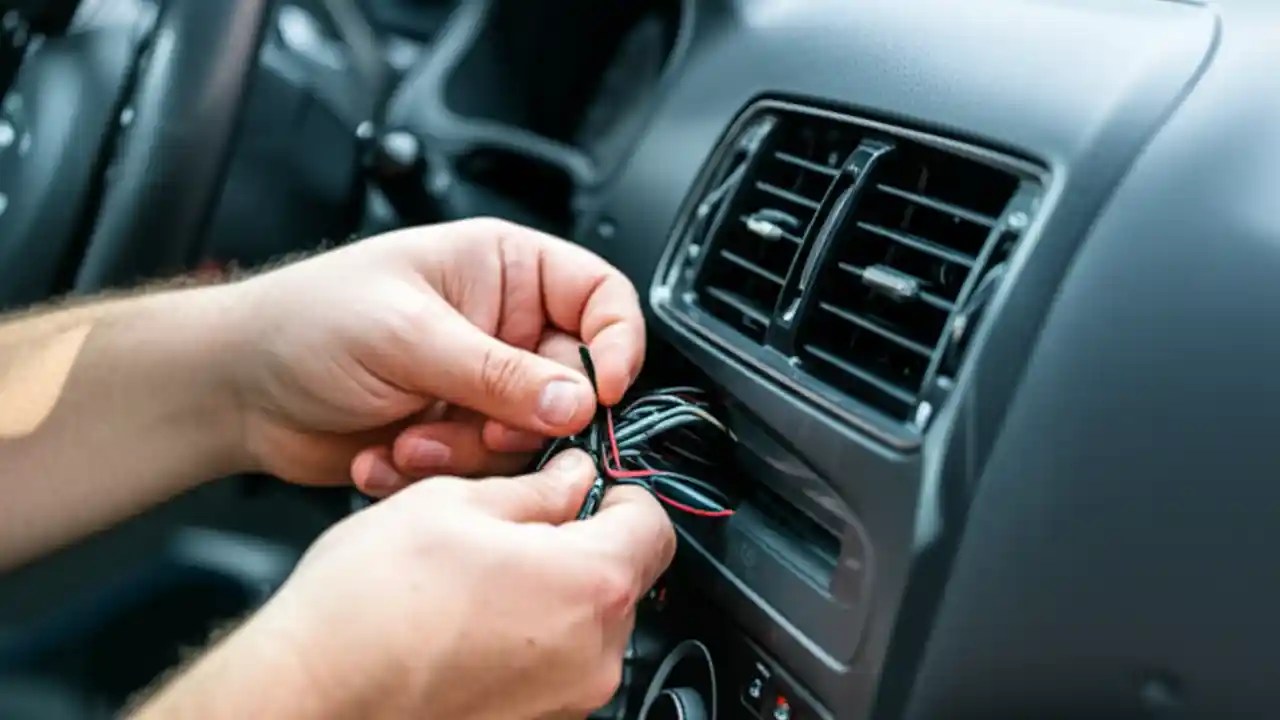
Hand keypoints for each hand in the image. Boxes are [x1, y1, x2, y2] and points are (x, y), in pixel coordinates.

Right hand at [196, 450, 675, 718]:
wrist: (311, 694)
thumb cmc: (369, 605)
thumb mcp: (452, 504)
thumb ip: (533, 490)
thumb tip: (569, 480)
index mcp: (589, 586)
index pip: (652, 524)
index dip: (619, 494)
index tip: (585, 487)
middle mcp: (593, 654)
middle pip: (619, 579)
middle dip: (578, 545)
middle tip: (512, 528)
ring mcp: (565, 701)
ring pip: (583, 624)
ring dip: (548, 595)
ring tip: (475, 580)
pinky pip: (551, 667)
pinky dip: (524, 640)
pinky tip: (465, 623)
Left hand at [222, 219, 644, 492]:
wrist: (235, 390)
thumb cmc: (305, 322)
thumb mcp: (409, 336)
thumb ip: (499, 373)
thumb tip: (578, 401)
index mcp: (503, 269)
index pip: (600, 296)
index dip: (616, 343)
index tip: (603, 391)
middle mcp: (501, 325)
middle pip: (574, 380)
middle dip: (526, 416)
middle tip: (479, 423)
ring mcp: (480, 385)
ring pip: (531, 435)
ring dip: (471, 449)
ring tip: (410, 437)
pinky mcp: (456, 435)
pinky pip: (488, 469)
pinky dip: (443, 473)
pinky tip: (388, 454)